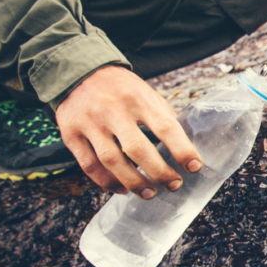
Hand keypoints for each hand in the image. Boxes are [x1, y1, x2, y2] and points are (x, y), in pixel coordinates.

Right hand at [55, 66, 201, 197]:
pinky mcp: (71, 134)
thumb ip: (162, 118)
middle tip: (174, 185)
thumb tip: (184, 149)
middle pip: (138, 149)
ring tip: (150, 193)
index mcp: (138, 98)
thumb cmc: (121, 89)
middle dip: (159, 172)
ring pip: (112, 161)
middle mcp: (112, 110)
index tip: (194, 167)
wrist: (80, 73)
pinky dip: (107, 182)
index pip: (165, 127)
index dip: (182, 150)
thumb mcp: (146, 93)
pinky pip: (90, 166)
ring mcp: (90, 123)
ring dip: (134, 182)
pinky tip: (122, 189)